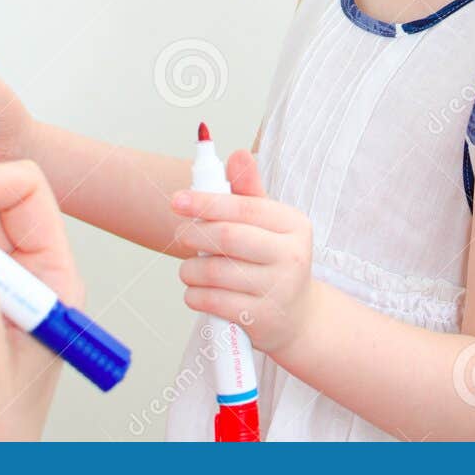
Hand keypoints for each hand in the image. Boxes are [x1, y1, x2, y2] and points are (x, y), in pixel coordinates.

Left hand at [171, 150, 315, 354]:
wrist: (297, 317)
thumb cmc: (275, 261)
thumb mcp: (269, 225)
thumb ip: (249, 192)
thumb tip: (237, 154)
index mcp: (294, 224)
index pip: (244, 207)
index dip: (206, 202)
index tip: (177, 200)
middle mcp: (292, 256)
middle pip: (227, 237)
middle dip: (194, 234)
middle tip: (181, 235)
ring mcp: (279, 289)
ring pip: (215, 272)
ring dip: (190, 269)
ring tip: (189, 269)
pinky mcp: (262, 319)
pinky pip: (213, 301)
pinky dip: (194, 295)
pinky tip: (196, 291)